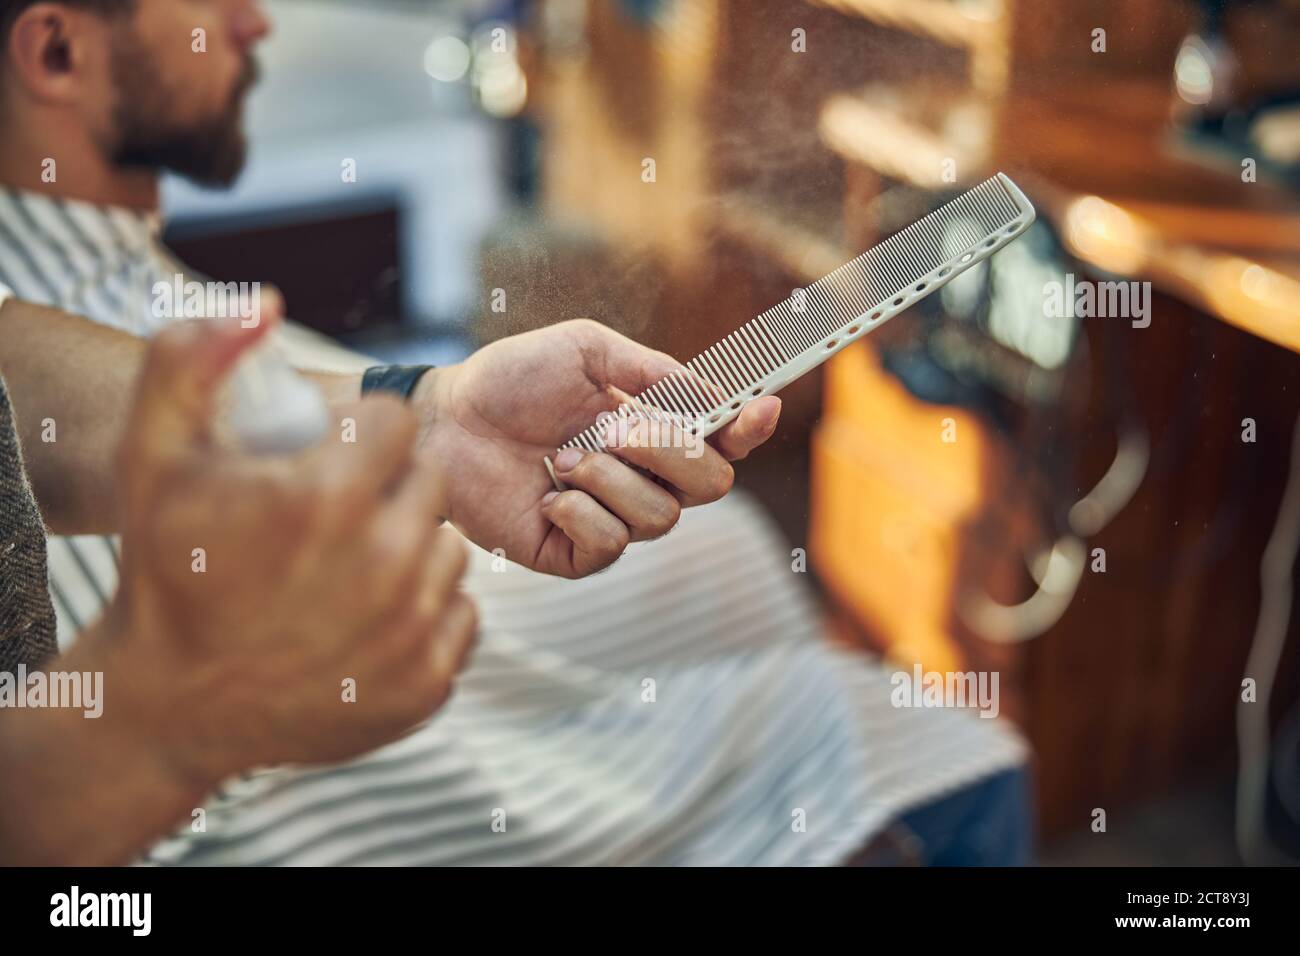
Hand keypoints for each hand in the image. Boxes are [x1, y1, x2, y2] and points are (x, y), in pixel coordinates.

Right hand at [105, 316, 475, 788]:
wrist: (174, 703)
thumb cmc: (166, 571)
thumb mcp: (153, 453)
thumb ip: (192, 358)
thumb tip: (264, 303)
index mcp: (328, 497)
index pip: (396, 425)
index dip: (361, 437)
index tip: (328, 463)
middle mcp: (385, 563)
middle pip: (430, 483)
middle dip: (391, 487)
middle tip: (338, 516)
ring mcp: (411, 630)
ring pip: (451, 549)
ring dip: (414, 546)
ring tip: (354, 566)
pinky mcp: (428, 682)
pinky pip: (462, 614)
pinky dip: (428, 612)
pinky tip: (375, 616)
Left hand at [415, 319, 781, 576]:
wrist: (447, 420)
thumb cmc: (512, 379)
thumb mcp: (587, 351)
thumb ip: (652, 370)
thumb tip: (713, 393)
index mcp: (654, 427)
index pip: (722, 440)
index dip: (748, 429)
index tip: (758, 409)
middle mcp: (642, 475)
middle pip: (710, 485)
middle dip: (669, 453)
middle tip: (616, 428)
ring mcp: (612, 517)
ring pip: (661, 516)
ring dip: (610, 479)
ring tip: (560, 458)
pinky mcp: (577, 553)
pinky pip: (612, 545)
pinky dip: (582, 514)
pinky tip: (547, 495)